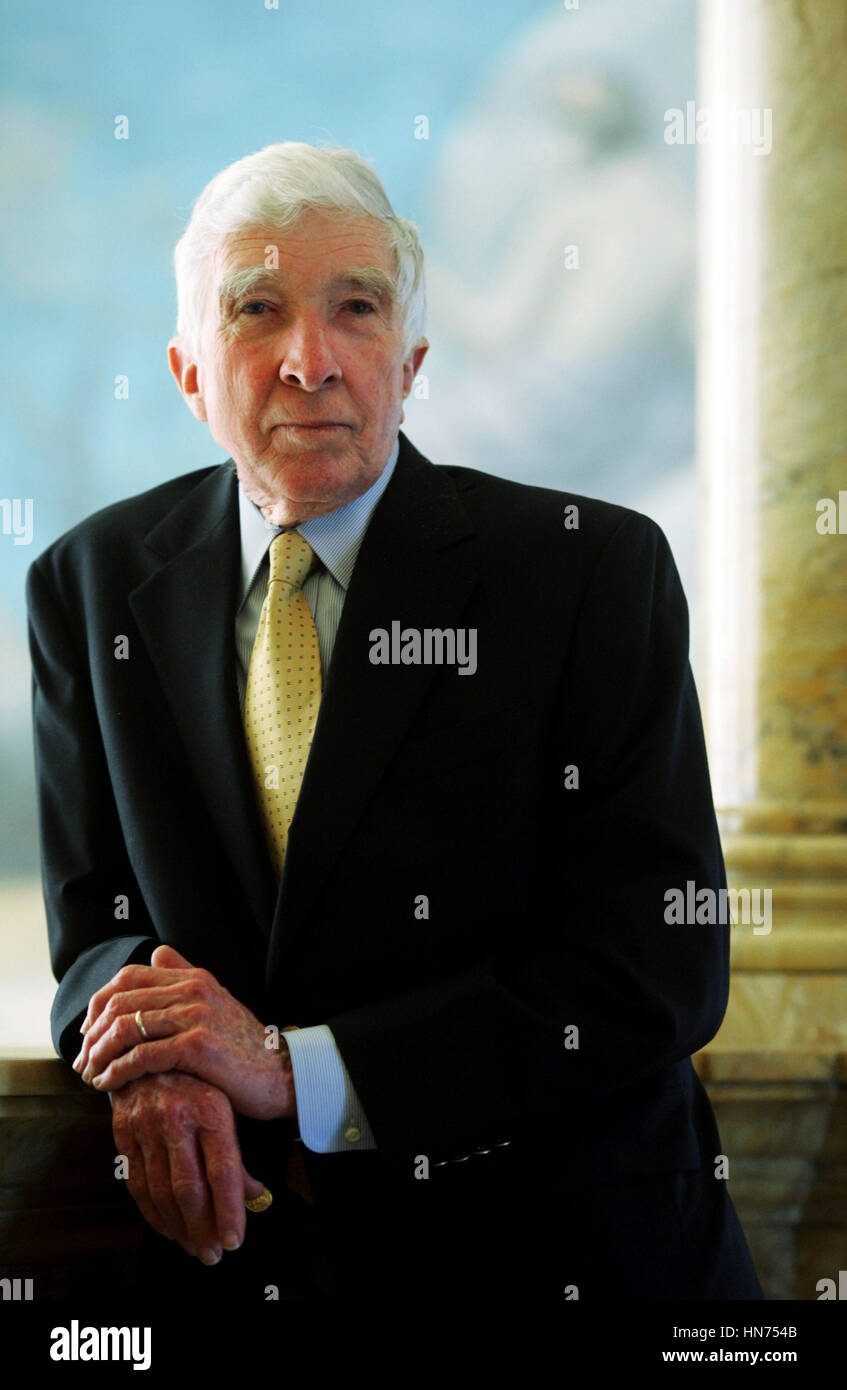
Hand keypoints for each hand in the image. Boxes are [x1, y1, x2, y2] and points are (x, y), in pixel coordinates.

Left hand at [73, 946, 295, 1120]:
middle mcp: (192, 989)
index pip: (128, 977)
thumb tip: (158, 951)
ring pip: (124, 1027)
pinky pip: (141, 1056)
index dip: (98, 1002)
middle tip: (81, 1059)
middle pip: (119, 1001)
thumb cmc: (246, 1046)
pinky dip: (116, 1071)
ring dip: (98, 1054)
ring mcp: (195, 1016)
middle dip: (90, 1032)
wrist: (283, 1074)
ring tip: (89, 1074)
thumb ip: (186, 974)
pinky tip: (107, 1084)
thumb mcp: (217, 1000)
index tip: (86, 1031)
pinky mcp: (197, 1046)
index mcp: (194, 977)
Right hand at [111, 1071, 265, 1262]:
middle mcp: (177, 1116)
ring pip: (160, 1191)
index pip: (223, 1172)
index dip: (229, 1211)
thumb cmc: (201, 1078)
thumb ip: (238, 1153)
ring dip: (177, 1227)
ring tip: (193, 1247)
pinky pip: (136, 1182)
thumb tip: (255, 1197)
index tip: (235, 1242)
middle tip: (213, 1254)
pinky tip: (166, 1227)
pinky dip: (150, 1211)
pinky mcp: (124, 1131)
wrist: (152, 1043)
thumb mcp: (228, 1105)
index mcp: (211, 1108)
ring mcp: (146, 1124)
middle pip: (190, 1188)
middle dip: (203, 1229)